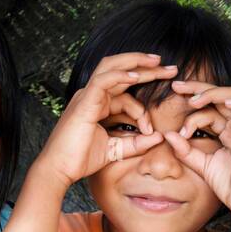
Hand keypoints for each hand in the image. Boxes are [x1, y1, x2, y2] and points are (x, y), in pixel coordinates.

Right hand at [33, 53, 174, 189]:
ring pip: (112, 67)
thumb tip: (159, 137)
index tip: (153, 129)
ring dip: (136, 63)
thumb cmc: (80, 159)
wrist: (59, 169)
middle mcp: (92, 95)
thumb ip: (136, 143)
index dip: (143, 109)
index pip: (125, 94)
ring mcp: (87, 95)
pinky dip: (120, 75)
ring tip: (158, 63)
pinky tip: (137, 76)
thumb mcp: (116, 150)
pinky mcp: (84, 102)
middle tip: (171, 68)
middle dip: (146, 67)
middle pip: (121, 71)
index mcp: (97, 104)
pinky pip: (103, 81)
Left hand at [164, 81, 230, 218]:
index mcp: (226, 129)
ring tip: (195, 101)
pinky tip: (226, 104)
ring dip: (215, 94)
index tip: (175, 120)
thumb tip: (168, 134)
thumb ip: (185, 150)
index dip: (190, 108)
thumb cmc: (228, 185)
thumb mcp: (201, 164)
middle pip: (220, 95)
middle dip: (198, 88)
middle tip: (177, 86)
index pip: (209, 107)